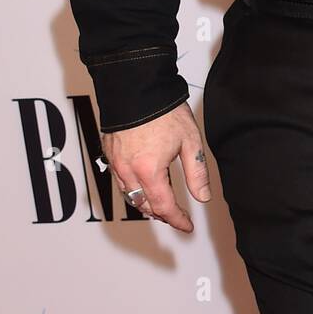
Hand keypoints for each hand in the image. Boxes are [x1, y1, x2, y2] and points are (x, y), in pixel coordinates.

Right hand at [101, 102, 211, 231]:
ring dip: (146, 205)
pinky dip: (133, 191)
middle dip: (162, 214)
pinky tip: (143, 186)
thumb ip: (196, 172)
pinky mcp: (110, 154)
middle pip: (144, 206)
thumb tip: (203, 197)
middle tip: (176, 216)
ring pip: (130, 196)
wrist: (137, 87)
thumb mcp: (189, 141)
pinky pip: (120, 182)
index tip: (187, 226)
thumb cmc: (164, 110)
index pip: (164, 207)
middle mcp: (128, 171)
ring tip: (161, 206)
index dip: (177, 220)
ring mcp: (116, 164)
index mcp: (149, 170)